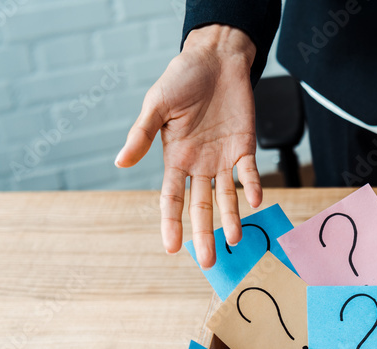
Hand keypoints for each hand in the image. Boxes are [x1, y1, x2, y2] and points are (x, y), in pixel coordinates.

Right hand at [115, 25, 261, 268]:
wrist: (215, 59)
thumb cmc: (181, 79)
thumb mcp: (156, 105)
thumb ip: (141, 135)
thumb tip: (121, 162)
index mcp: (174, 158)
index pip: (172, 198)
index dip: (172, 223)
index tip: (172, 249)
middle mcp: (199, 164)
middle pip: (201, 206)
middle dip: (205, 233)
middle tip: (209, 262)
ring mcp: (223, 158)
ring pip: (227, 196)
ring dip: (232, 218)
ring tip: (236, 239)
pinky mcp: (245, 147)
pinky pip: (249, 172)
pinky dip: (252, 186)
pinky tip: (255, 202)